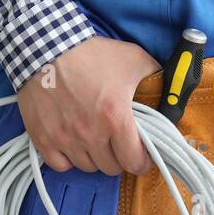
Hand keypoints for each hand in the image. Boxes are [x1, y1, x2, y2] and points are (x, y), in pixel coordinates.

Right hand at [17, 36, 160, 175]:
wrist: (46, 47)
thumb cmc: (91, 54)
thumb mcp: (133, 59)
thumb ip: (155, 76)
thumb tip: (172, 86)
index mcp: (116, 118)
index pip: (134, 162)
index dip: (141, 162)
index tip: (141, 156)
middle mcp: (90, 133)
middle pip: (111, 167)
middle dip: (119, 158)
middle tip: (118, 144)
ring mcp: (64, 138)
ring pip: (87, 167)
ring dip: (94, 158)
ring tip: (96, 141)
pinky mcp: (42, 137)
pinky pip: (60, 165)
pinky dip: (68, 159)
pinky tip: (73, 144)